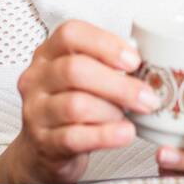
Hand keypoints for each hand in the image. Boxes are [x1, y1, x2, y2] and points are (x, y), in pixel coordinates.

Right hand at [7, 19, 157, 183]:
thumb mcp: (81, 78)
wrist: (41, 149)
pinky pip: (75, 137)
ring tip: (130, 118)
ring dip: (112, 111)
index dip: (105, 44)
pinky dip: (106, 135)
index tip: (134, 61)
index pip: (70, 34)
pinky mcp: (43, 141)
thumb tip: (147, 64)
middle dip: (118, 84)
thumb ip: (106, 64)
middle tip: (147, 97)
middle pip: (74, 70)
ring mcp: (36, 111)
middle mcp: (37, 78)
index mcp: (48, 54)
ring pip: (76, 104)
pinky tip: (124, 133)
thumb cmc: (69, 105)